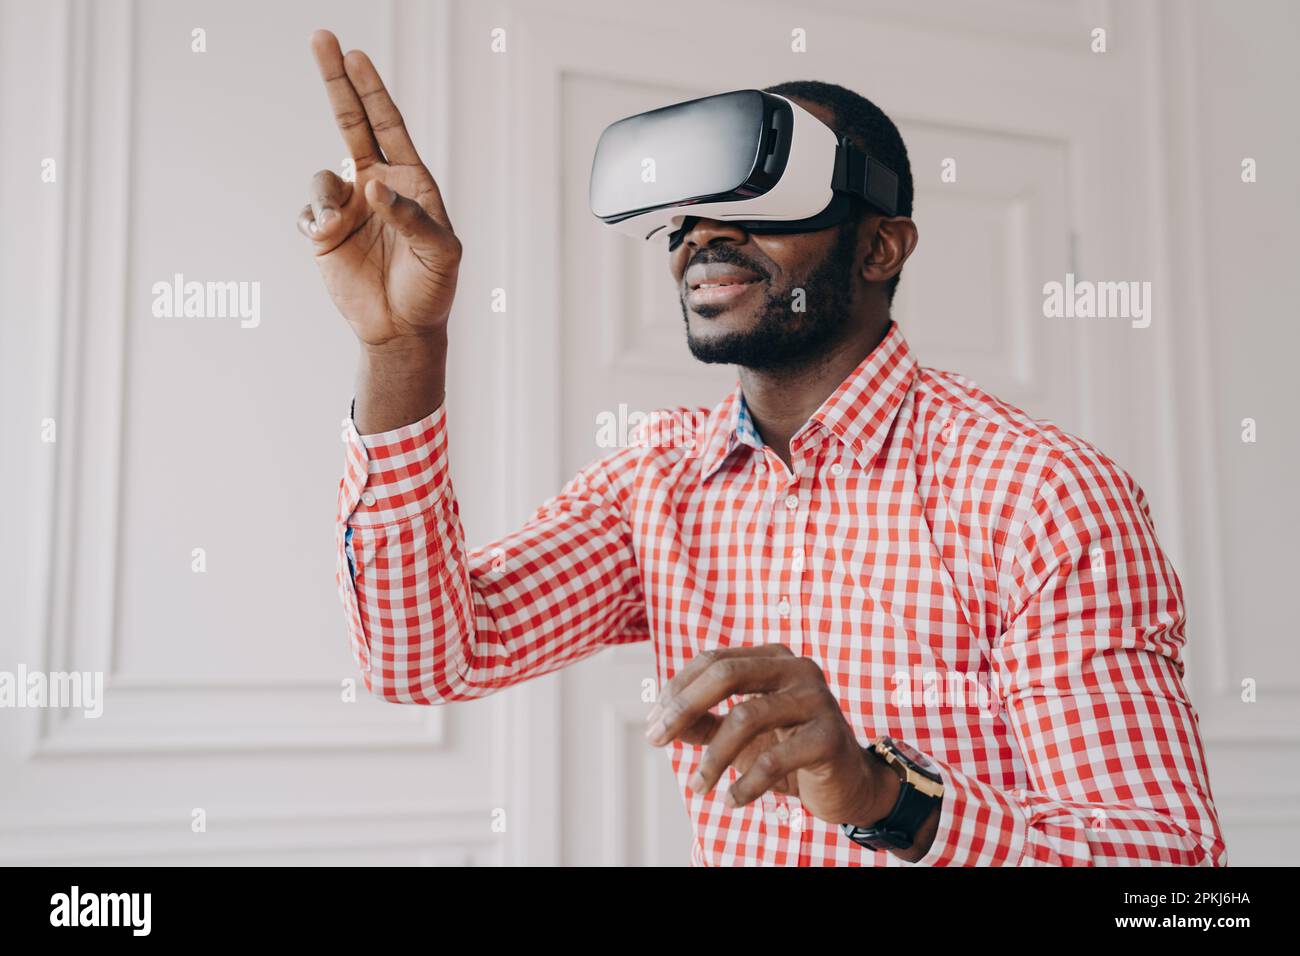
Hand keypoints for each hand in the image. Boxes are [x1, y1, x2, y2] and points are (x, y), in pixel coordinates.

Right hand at [298, 30, 461, 347]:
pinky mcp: (325, 233)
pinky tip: (328, 235)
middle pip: (351, 122)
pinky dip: (314, 218)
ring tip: (338, 225)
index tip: (356, 55)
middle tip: (322, 37)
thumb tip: (375, 187)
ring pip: (322, 176)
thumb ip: (412, 217)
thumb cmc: (431, 288)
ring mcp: (349, 207)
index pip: (388, 126)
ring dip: (326, 196)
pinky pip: (309, 210)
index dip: (372, 91)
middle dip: (336, 81)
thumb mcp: (440, 253)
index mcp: (410, 181)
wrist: (403, 329)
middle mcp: (376, 185)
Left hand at [645, 644, 896, 828]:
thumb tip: (660, 721)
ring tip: (698, 786)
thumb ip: (703, 723)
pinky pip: (774, 759)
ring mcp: (816, 699)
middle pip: (726, 674)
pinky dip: (746, 784)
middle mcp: (796, 668)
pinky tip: (731, 800)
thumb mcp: (740, 735)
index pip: (713, 661)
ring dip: (713, 758)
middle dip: (684, 708)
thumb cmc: (789, 751)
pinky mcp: (829, 736)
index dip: (677, 690)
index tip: (654, 725)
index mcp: (773, 658)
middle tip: (656, 740)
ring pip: (747, 717)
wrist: (847, 783)